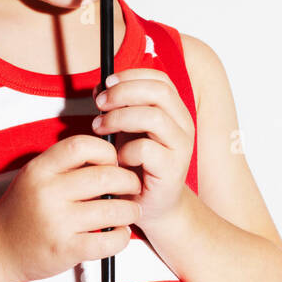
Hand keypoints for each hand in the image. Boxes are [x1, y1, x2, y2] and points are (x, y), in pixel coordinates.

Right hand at [0, 133, 142, 281]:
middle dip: (129, 181)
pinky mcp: (65, 250)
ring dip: (130, 210)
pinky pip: (108, 240)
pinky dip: (121, 237)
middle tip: (133, 188)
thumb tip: (108, 158)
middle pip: (105, 176)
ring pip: (113, 209)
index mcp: (39, 170)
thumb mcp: (34, 178)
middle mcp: (47, 193)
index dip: (106, 152)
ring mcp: (57, 222)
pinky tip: (117, 233)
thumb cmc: (21, 213)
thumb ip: (64, 166)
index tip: (113, 163)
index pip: (82, 146)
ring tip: (130, 212)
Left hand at [91, 69, 194, 230]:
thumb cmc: (137, 166)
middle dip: (123, 92)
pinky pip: (146, 149)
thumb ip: (118, 108)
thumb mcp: (126, 130)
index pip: (159, 79)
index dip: (131, 75)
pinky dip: (125, 150)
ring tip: (99, 127)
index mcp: (174, 111)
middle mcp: (182, 125)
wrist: (152, 206)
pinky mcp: (172, 169)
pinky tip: (116, 159)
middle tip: (99, 104)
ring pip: (153, 116)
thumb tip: (100, 87)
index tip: (105, 84)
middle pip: (158, 91)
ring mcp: (180, 147)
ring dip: (119, 118)